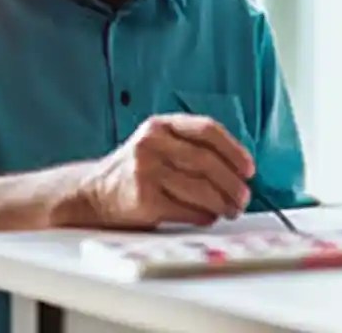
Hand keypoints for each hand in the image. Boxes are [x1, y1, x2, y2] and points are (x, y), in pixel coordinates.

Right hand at [75, 114, 255, 228]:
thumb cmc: (136, 170)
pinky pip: (186, 209)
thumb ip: (190, 148)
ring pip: (200, 188)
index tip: (249, 169)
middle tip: (244, 197)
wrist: (93, 192)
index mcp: (160, 125)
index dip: (234, 150)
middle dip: (232, 183)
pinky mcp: (143, 199)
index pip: (207, 130)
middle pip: (207, 161)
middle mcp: (151, 143)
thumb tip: (238, 171)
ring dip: (222, 202)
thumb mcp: (158, 144)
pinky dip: (203, 215)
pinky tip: (208, 216)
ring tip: (231, 210)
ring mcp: (145, 171)